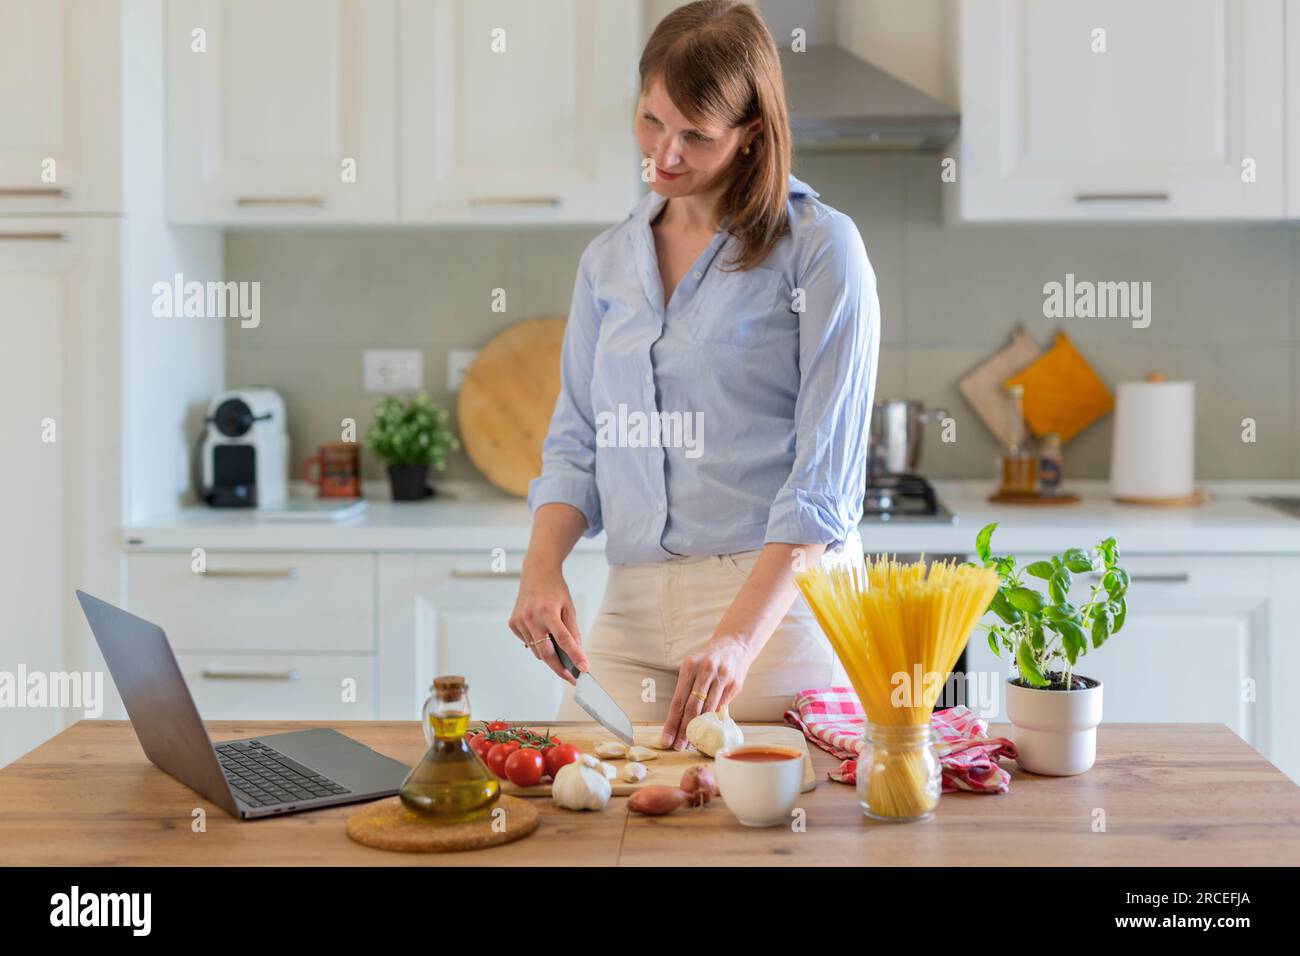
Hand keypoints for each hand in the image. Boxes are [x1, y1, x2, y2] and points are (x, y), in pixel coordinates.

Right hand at [509, 559, 587, 683]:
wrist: (536, 572)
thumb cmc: (555, 589)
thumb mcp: (569, 608)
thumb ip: (573, 631)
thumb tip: (578, 654)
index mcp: (548, 612)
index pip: (564, 641)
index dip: (575, 657)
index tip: (583, 670)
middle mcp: (531, 618)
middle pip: (546, 654)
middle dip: (559, 668)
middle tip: (571, 676)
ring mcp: (520, 621)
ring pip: (536, 651)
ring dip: (548, 654)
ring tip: (556, 644)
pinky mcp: (513, 623)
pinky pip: (527, 643)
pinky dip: (536, 643)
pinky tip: (541, 630)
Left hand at [660, 634, 752, 750]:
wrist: (735, 644)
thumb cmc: (708, 658)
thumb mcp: (692, 665)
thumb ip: (686, 688)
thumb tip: (677, 719)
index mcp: (690, 666)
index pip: (678, 701)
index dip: (672, 722)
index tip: (666, 738)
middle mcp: (706, 671)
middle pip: (692, 708)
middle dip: (684, 730)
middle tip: (678, 746)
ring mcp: (723, 678)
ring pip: (708, 710)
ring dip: (699, 729)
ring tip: (692, 742)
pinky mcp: (735, 685)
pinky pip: (722, 707)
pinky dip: (713, 719)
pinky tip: (708, 729)